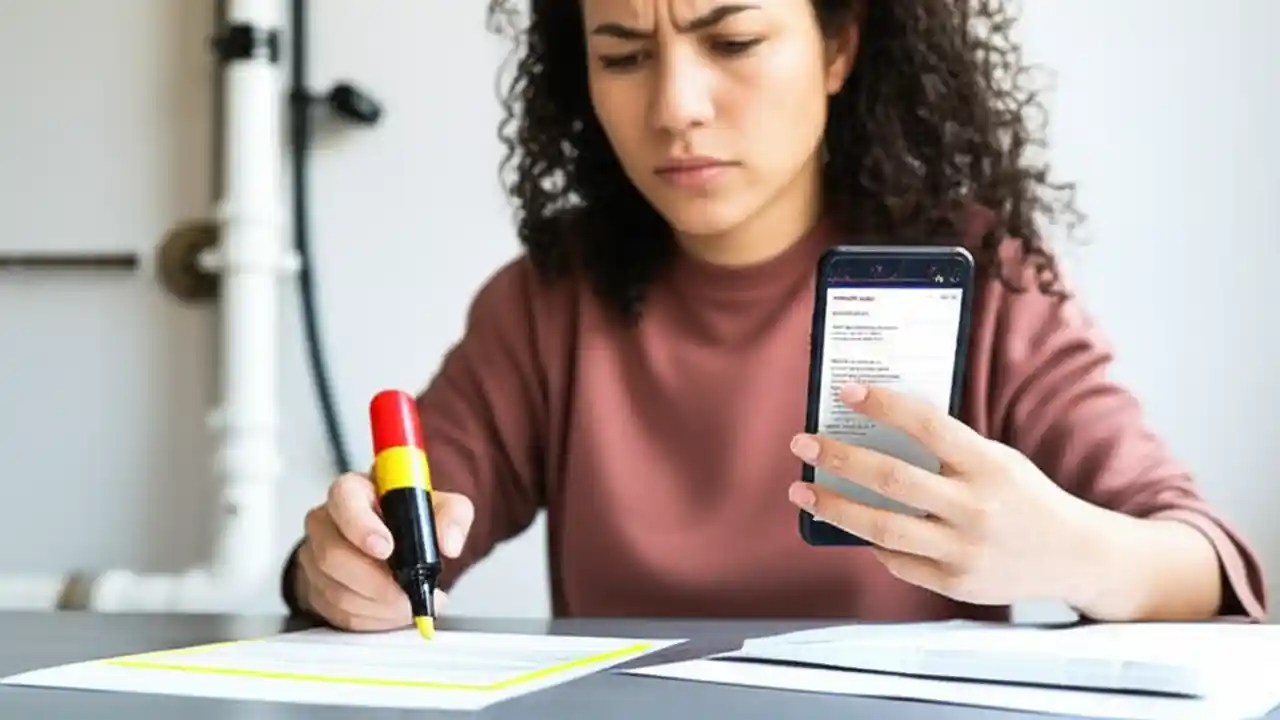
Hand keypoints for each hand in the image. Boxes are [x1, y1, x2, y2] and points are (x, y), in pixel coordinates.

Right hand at [294, 472, 474, 630]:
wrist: (391, 542)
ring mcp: (315, 556)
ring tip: (407, 605)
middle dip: (376, 582)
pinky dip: (370, 619)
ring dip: (377, 605)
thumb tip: (449, 544)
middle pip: (333, 554)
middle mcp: (326, 520)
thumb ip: (453, 516)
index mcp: (354, 491)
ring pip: (336, 589)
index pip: (344, 499)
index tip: (387, 549)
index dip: (362, 527)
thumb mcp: (441, 507)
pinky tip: (391, 612)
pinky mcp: (315, 588)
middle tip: (407, 593)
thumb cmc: (408, 519)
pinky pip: (337, 612)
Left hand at [787, 382, 1096, 607]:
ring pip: (882, 528)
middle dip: (839, 459)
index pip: (929, 426)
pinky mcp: (956, 584)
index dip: (884, 406)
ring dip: (835, 507)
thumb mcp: (998, 460)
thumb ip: (949, 450)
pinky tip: (853, 527)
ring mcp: (965, 550)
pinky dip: (872, 542)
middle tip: (802, 444)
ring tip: (803, 491)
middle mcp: (976, 508)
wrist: (1074, 556)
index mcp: (989, 466)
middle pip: (893, 480)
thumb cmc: (1023, 497)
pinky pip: (898, 561)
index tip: (847, 392)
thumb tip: (877, 431)